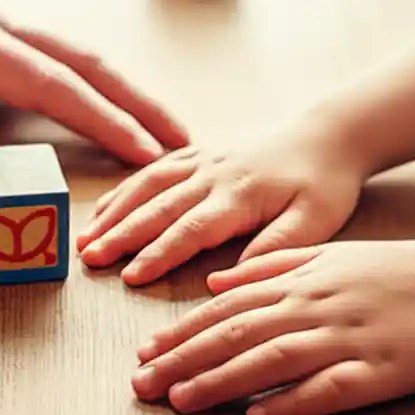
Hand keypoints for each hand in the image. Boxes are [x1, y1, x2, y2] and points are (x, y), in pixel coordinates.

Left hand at [0, 0, 189, 199]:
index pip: (44, 79)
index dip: (97, 117)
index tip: (143, 151)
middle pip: (79, 58)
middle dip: (134, 100)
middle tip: (184, 139)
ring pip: (71, 55)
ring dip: (120, 90)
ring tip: (163, 131)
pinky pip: (50, 60)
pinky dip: (89, 86)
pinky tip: (107, 111)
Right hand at [77, 121, 367, 285]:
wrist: (329, 135)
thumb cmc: (325, 185)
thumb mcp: (314, 223)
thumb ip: (272, 250)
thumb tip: (224, 280)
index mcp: (239, 195)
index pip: (190, 229)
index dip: (158, 254)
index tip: (131, 277)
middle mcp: (213, 174)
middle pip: (157, 207)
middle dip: (120, 234)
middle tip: (89, 258)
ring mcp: (203, 159)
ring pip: (147, 185)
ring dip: (114, 212)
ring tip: (84, 238)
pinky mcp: (199, 152)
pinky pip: (154, 169)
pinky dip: (125, 189)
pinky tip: (104, 208)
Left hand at [130, 240, 414, 414]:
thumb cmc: (399, 272)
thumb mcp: (330, 254)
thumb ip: (272, 266)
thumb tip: (216, 283)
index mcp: (301, 279)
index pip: (226, 307)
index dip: (181, 331)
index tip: (144, 352)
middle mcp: (314, 305)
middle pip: (235, 333)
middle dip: (182, 359)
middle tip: (142, 384)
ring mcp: (346, 338)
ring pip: (269, 359)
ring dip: (220, 381)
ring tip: (181, 401)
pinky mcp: (377, 370)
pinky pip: (326, 390)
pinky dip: (290, 403)